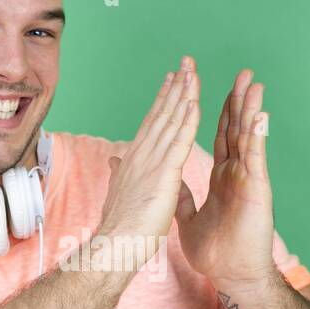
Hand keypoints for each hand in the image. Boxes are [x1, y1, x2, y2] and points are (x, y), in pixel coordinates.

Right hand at [97, 56, 200, 246]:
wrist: (115, 246)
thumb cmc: (120, 227)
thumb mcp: (119, 193)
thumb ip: (119, 174)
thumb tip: (114, 162)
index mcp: (135, 160)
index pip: (152, 123)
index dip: (163, 99)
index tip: (172, 79)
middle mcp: (142, 154)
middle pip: (162, 114)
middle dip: (175, 86)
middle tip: (186, 62)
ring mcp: (152, 162)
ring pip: (171, 121)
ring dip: (183, 94)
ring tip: (192, 71)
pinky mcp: (164, 174)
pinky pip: (179, 142)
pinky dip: (187, 120)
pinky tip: (195, 101)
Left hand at [175, 68, 275, 287]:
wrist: (231, 276)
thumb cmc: (216, 251)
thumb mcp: (188, 218)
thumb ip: (182, 196)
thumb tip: (169, 180)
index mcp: (222, 177)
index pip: (220, 137)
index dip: (217, 111)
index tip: (215, 89)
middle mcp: (238, 174)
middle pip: (237, 130)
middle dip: (238, 101)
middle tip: (243, 73)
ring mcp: (249, 181)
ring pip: (249, 139)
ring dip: (252, 110)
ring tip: (253, 84)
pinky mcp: (257, 191)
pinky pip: (256, 160)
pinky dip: (257, 137)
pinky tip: (259, 116)